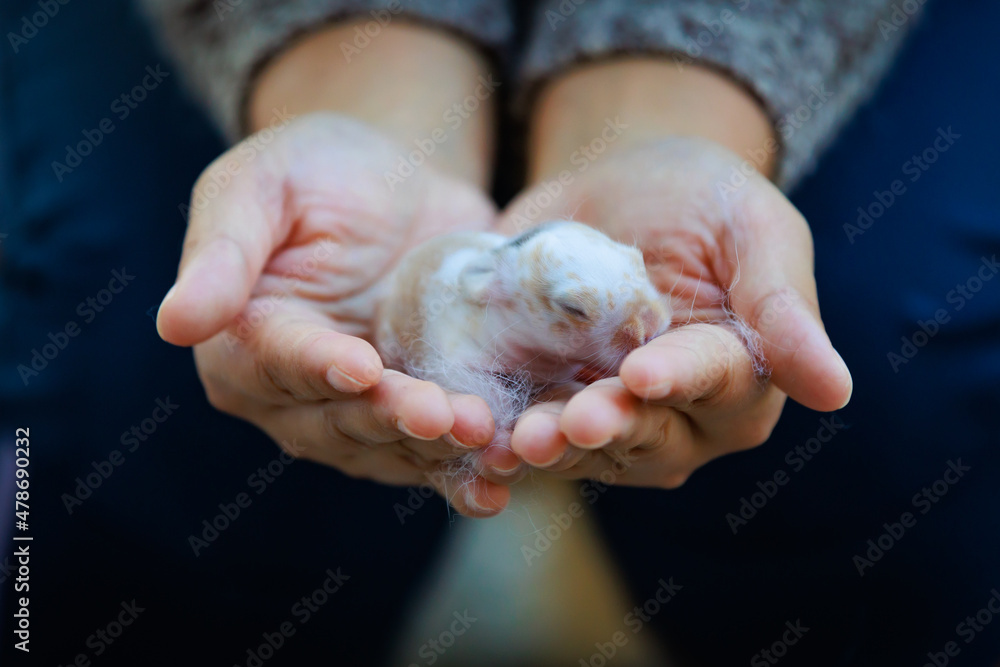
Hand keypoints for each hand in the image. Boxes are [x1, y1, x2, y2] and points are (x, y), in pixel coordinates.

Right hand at [157, 113, 518, 516]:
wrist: (400, 191)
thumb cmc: (319, 171)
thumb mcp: (264, 185)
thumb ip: (223, 250)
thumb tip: (175, 323)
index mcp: (243, 340)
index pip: (276, 362)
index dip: (317, 367)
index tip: (359, 367)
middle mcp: (293, 394)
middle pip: (338, 420)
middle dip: (391, 419)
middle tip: (443, 414)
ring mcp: (356, 414)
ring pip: (390, 448)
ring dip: (437, 454)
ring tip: (488, 444)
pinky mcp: (414, 417)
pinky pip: (435, 456)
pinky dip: (465, 473)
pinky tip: (499, 485)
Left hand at [499, 137, 851, 486]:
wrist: (618, 186)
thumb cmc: (700, 196)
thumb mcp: (749, 227)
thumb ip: (782, 306)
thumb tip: (836, 393)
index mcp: (741, 372)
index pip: (717, 382)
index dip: (679, 380)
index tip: (643, 373)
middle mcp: (681, 414)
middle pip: (650, 433)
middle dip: (610, 426)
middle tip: (573, 422)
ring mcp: (615, 417)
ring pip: (588, 447)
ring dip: (553, 446)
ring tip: (520, 440)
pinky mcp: (554, 405)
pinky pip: (534, 432)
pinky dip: (507, 440)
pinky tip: (480, 441)